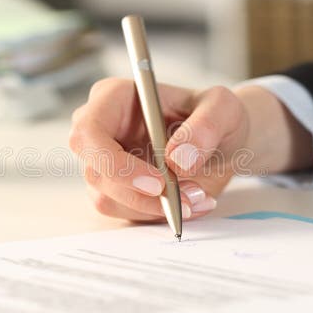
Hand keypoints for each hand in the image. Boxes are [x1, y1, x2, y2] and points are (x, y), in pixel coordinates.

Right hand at [69, 78, 312, 221]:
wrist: (223, 143)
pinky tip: (191, 203)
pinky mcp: (115, 189)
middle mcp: (101, 130)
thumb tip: (177, 159)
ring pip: (108, 199)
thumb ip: (205, 127)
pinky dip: (159, 214)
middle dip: (141, 194)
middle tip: (188, 198)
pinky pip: (126, 212)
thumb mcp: (224, 109)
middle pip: (95, 172)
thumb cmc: (216, 116)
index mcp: (114, 98)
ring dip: (155, 207)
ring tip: (199, 196)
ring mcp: (104, 162)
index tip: (158, 182)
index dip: (115, 162)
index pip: (88, 132)